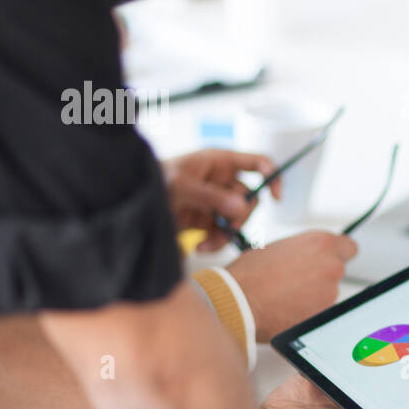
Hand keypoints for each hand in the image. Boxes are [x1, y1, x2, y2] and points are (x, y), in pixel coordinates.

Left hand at [161, 150, 281, 250]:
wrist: (133, 202)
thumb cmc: (154, 180)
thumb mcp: (181, 185)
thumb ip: (211, 196)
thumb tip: (241, 208)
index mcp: (220, 162)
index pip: (257, 162)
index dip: (271, 176)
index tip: (275, 197)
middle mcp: (223, 180)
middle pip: (251, 199)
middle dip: (242, 217)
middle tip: (228, 228)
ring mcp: (217, 201)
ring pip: (238, 220)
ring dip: (226, 234)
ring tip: (206, 244)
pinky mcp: (209, 219)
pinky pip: (224, 233)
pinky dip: (215, 242)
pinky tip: (200, 246)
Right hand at [226, 231, 356, 341]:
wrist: (239, 302)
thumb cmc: (250, 274)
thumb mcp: (277, 248)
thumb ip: (301, 251)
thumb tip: (305, 258)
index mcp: (321, 243)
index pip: (349, 247)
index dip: (338, 254)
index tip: (332, 258)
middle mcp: (331, 267)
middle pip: (337, 271)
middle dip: (322, 275)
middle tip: (299, 279)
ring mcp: (330, 293)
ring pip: (328, 292)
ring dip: (314, 294)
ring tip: (286, 295)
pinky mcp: (323, 315)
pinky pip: (320, 311)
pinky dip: (308, 311)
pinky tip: (288, 308)